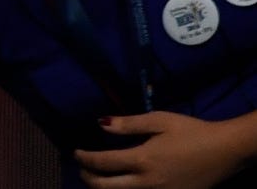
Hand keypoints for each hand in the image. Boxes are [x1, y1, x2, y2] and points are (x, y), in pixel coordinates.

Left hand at [75, 110, 256, 188]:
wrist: (225, 151)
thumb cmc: (191, 131)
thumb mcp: (158, 120)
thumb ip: (128, 124)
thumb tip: (100, 124)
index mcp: (143, 159)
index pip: (102, 163)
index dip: (84, 158)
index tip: (76, 152)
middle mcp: (148, 182)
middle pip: (106, 187)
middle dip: (89, 178)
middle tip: (83, 168)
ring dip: (104, 188)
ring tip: (98, 177)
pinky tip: (122, 183)